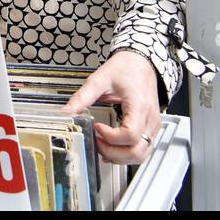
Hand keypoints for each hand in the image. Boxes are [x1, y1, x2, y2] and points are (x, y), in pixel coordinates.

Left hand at [62, 50, 162, 165]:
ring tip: (103, 145)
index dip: (110, 137)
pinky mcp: (151, 128)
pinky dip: (128, 154)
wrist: (141, 62)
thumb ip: (82, 97)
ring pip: (142, 155)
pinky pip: (144, 149)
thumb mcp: (99, 79)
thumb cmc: (126, 68)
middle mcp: (150, 120)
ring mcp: (153, 126)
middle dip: (113, 152)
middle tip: (96, 142)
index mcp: (140, 107)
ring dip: (121, 157)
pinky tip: (113, 148)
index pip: (130, 135)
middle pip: (137, 151)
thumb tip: (67, 111)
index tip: (97, 128)